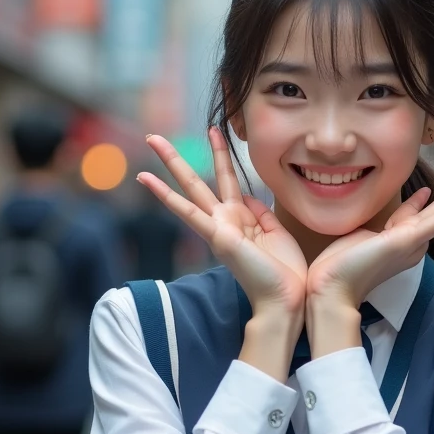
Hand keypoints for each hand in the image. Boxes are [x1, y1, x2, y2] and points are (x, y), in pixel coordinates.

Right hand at [138, 128, 306, 317]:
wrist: (287, 299)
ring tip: (151, 139)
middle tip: (157, 136)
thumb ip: (261, 212)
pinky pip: (188, 212)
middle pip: (199, 181)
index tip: (216, 134)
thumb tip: (248, 195)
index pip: (227, 181)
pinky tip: (146, 180)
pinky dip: (166, 196)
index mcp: (241, 219)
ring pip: (191, 187)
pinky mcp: (217, 236)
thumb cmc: (285, 272)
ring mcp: (218, 227)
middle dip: (180, 158)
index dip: (222, 157)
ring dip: (171, 163)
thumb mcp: (276, 233)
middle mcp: (224, 221)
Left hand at [307, 166, 433, 309]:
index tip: (424, 191)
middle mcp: (412, 243)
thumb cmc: (337, 267)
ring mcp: (413, 241)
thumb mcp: (360, 238)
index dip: (420, 201)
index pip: (415, 215)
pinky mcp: (409, 240)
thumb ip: (377, 229)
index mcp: (399, 242)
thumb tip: (386, 222)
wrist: (330, 288)